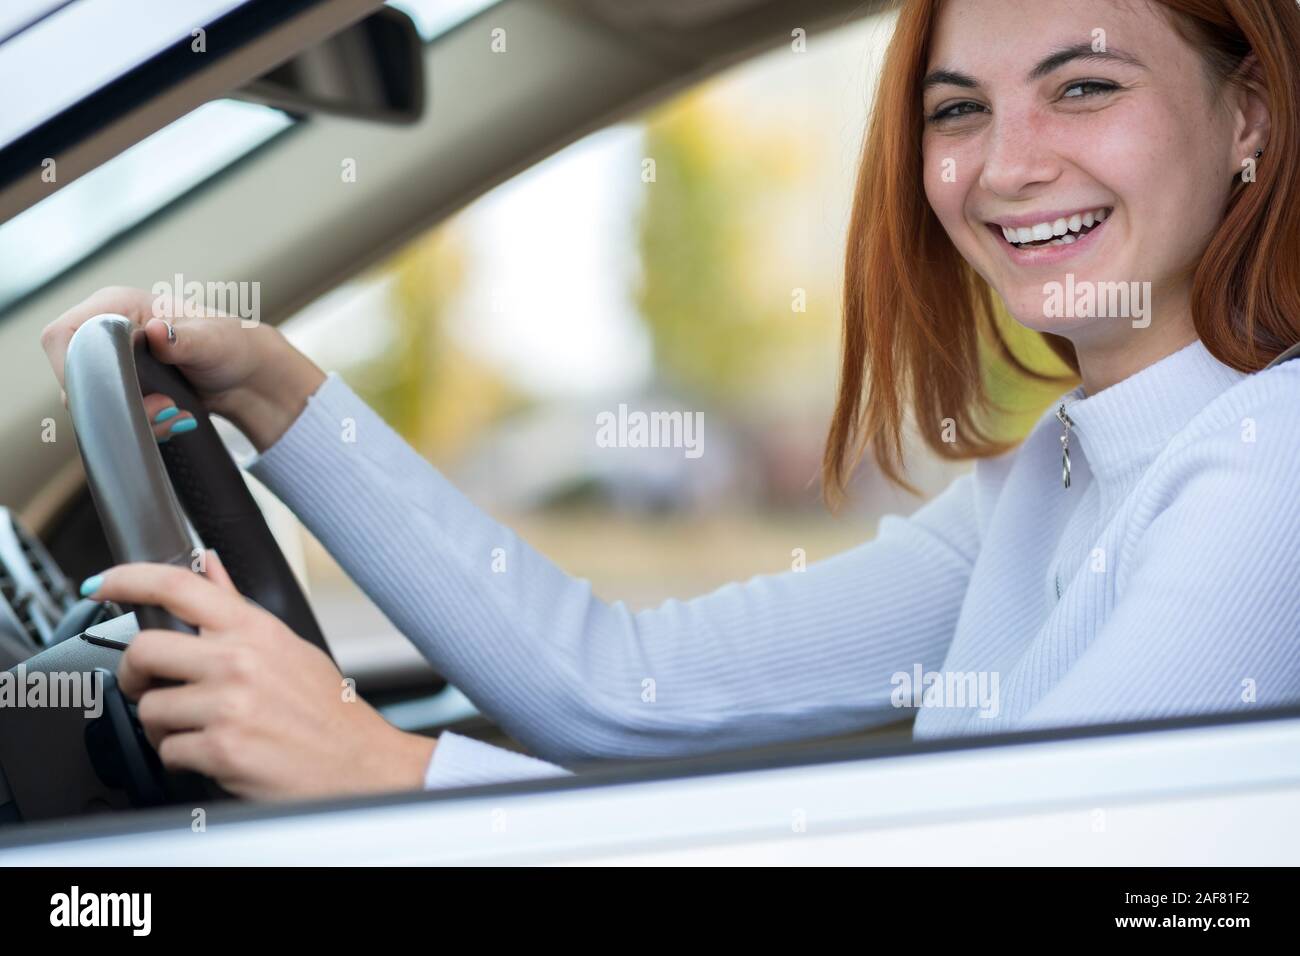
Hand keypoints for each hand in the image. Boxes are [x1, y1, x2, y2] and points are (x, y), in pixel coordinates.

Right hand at [41, 286, 325, 450]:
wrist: (246, 375)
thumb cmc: (232, 345)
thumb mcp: (214, 340)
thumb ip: (184, 338)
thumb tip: (154, 331)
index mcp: (118, 305)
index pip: (64, 335)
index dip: (73, 368)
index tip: (113, 394)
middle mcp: (106, 331)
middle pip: (73, 374)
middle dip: (113, 401)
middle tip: (162, 410)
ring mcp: (111, 361)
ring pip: (91, 400)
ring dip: (131, 416)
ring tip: (175, 414)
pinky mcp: (122, 386)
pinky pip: (111, 411)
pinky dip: (138, 423)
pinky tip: (170, 421)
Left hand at [82, 550, 435, 799]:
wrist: (360, 765)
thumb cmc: (329, 711)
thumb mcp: (288, 647)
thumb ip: (238, 609)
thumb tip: (209, 567)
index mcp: (255, 630)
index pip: (177, 586)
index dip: (128, 579)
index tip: (101, 584)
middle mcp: (239, 661)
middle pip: (142, 650)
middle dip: (133, 675)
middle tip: (147, 686)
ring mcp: (229, 706)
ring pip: (149, 709)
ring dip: (163, 727)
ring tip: (199, 729)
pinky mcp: (222, 750)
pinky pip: (167, 752)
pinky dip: (183, 759)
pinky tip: (214, 754)